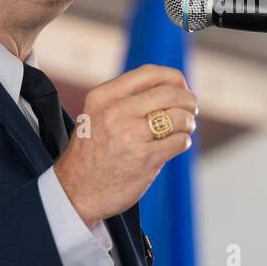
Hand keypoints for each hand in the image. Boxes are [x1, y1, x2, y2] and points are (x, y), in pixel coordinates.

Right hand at [52, 64, 197, 225]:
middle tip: (192, 109)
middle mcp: (116, 112)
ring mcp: (130, 136)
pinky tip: (175, 145)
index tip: (182, 87)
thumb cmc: (91, 152)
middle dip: (188, 100)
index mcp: (104, 96)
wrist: (75, 192)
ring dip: (188, 122)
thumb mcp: (95, 114)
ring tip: (184, 129)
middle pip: (169, 93)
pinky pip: (179, 141)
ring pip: (178, 117)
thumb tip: (170, 87)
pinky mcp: (144, 159)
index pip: (149, 73)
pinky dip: (183, 141)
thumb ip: (124, 98)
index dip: (174, 78)